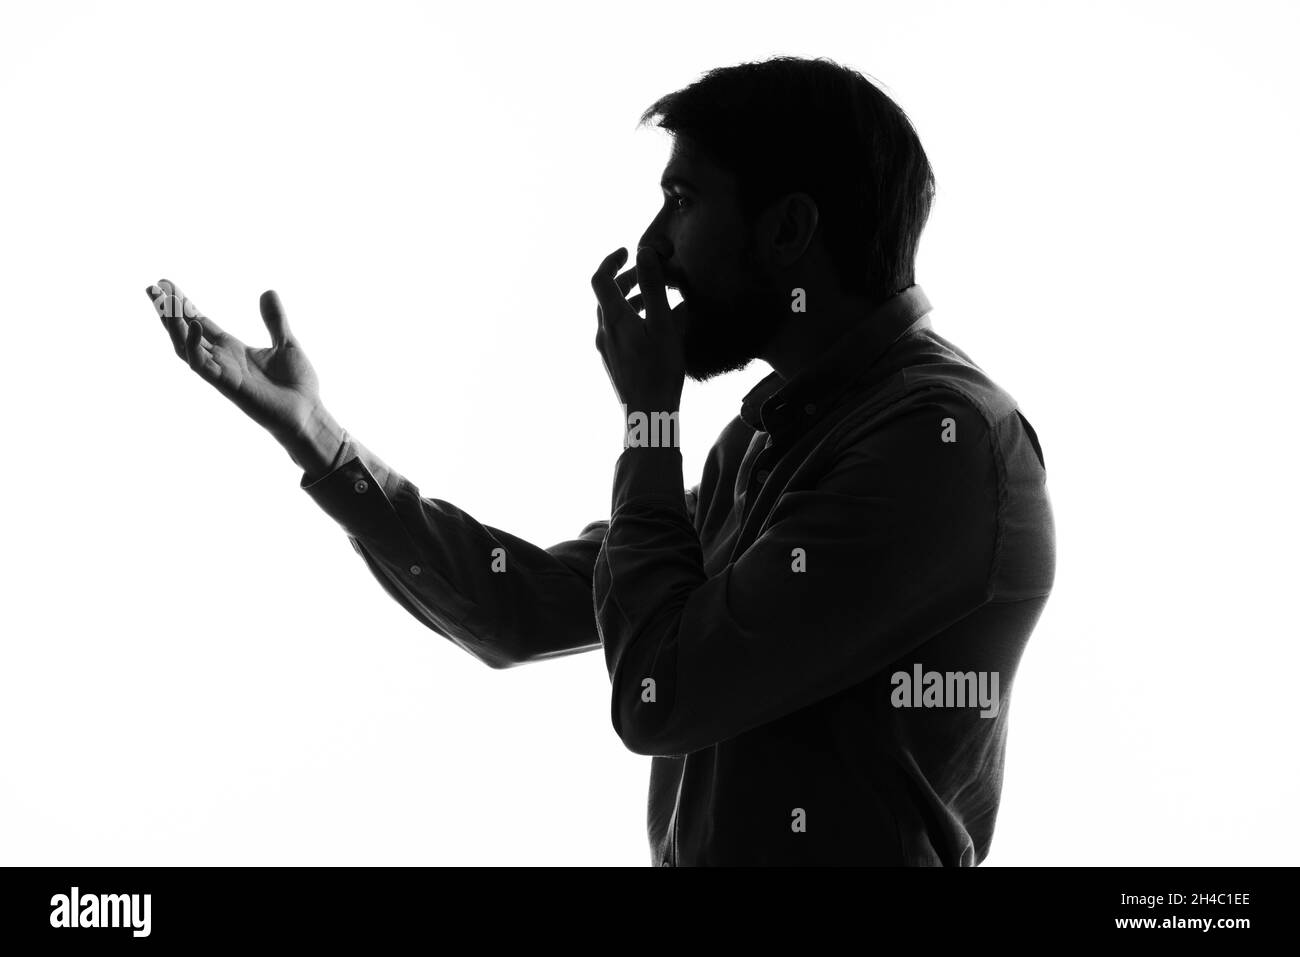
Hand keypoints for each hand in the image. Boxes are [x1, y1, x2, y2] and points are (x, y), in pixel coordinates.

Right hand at [145, 279, 341, 472]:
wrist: (308, 414)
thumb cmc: (297, 385)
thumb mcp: (286, 343)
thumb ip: (274, 319)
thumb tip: (268, 291)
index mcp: (233, 349)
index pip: (200, 322)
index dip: (183, 304)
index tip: (166, 283)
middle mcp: (222, 359)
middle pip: (185, 332)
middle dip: (168, 311)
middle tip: (152, 287)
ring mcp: (222, 372)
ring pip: (185, 347)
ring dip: (172, 326)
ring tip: (161, 302)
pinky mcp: (227, 385)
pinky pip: (201, 364)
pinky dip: (194, 345)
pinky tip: (193, 325)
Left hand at [591, 247, 685, 412]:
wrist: (647, 415)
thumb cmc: (658, 370)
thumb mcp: (662, 324)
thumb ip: (653, 288)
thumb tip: (644, 254)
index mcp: (613, 319)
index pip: (601, 279)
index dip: (611, 261)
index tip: (628, 252)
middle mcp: (604, 333)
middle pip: (608, 297)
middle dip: (628, 280)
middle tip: (649, 275)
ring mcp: (607, 350)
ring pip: (614, 315)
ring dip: (633, 301)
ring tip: (658, 301)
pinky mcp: (615, 363)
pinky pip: (620, 333)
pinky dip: (634, 320)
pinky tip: (657, 330)